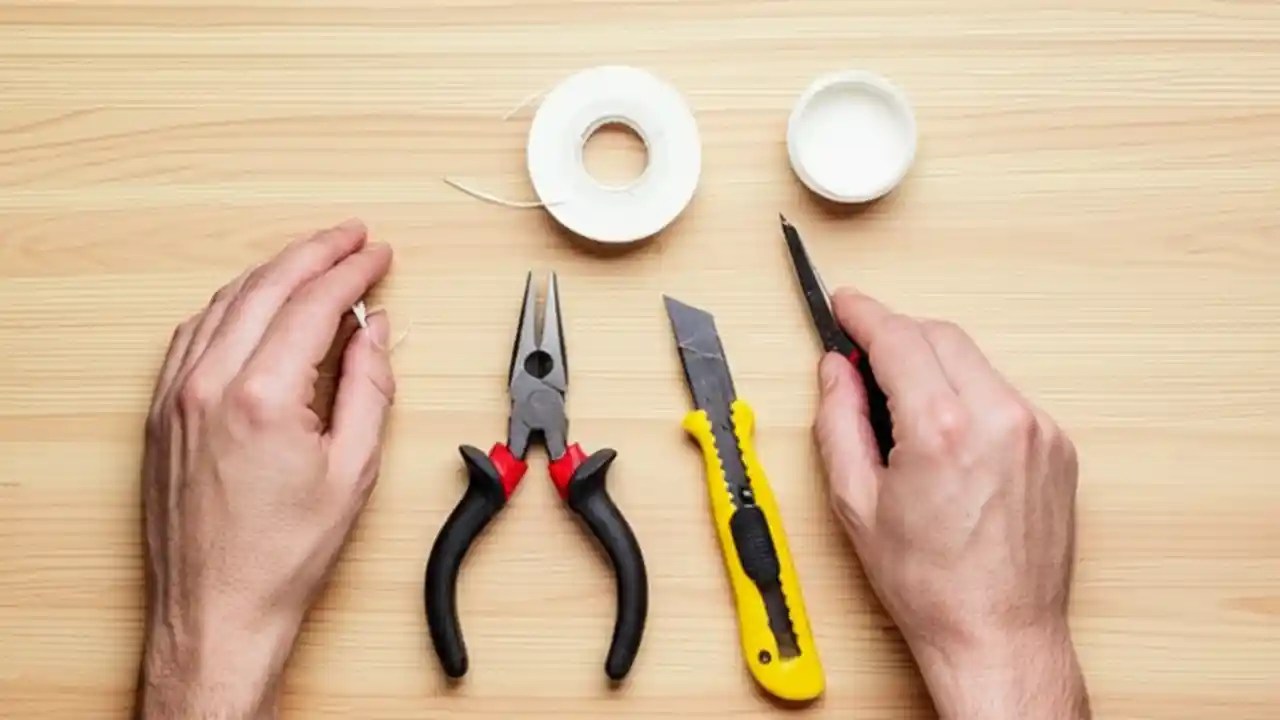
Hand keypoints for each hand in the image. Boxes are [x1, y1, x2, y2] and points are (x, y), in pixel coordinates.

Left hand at [137, 220, 394, 718]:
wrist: (218, 610)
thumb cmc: (282, 556)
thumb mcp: (354, 471)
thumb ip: (370, 388)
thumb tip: (372, 332)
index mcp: (260, 396)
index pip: (312, 304)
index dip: (351, 271)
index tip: (377, 255)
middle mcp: (208, 385)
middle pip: (266, 288)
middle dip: (314, 253)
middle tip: (351, 238)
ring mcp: (176, 396)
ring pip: (224, 303)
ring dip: (272, 272)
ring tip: (312, 260)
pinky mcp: (161, 413)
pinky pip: (193, 334)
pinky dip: (231, 304)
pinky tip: (254, 303)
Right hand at [814, 288, 1087, 718]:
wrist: (998, 633)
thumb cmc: (929, 585)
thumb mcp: (856, 501)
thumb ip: (839, 421)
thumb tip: (836, 370)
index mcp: (943, 429)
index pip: (897, 337)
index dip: (863, 313)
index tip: (843, 305)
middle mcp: (999, 418)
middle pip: (940, 336)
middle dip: (896, 335)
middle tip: (862, 360)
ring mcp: (1036, 430)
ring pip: (974, 362)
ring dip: (934, 367)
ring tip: (904, 411)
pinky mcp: (1057, 446)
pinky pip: (1003, 395)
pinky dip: (968, 397)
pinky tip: (946, 437)